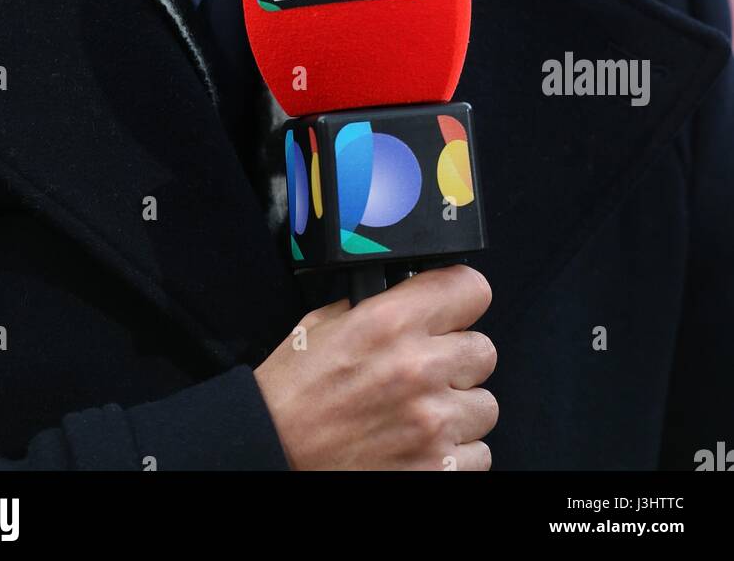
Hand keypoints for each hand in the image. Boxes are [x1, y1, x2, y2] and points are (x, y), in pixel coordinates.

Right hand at [253, 263, 497, 469]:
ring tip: (418, 412)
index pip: (470, 289)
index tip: (451, 308)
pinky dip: (454, 452)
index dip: (460, 298)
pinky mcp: (437, 468)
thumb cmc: (291, 394)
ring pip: (485, 405)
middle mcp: (418, 369)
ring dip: (458, 408)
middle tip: (426, 370)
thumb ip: (375, 306)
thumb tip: (409, 297)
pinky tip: (420, 443)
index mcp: (390, 323)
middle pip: (483, 349)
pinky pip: (478, 453)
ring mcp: (432, 424)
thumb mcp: (324, 324)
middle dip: (457, 358)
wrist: (273, 451)